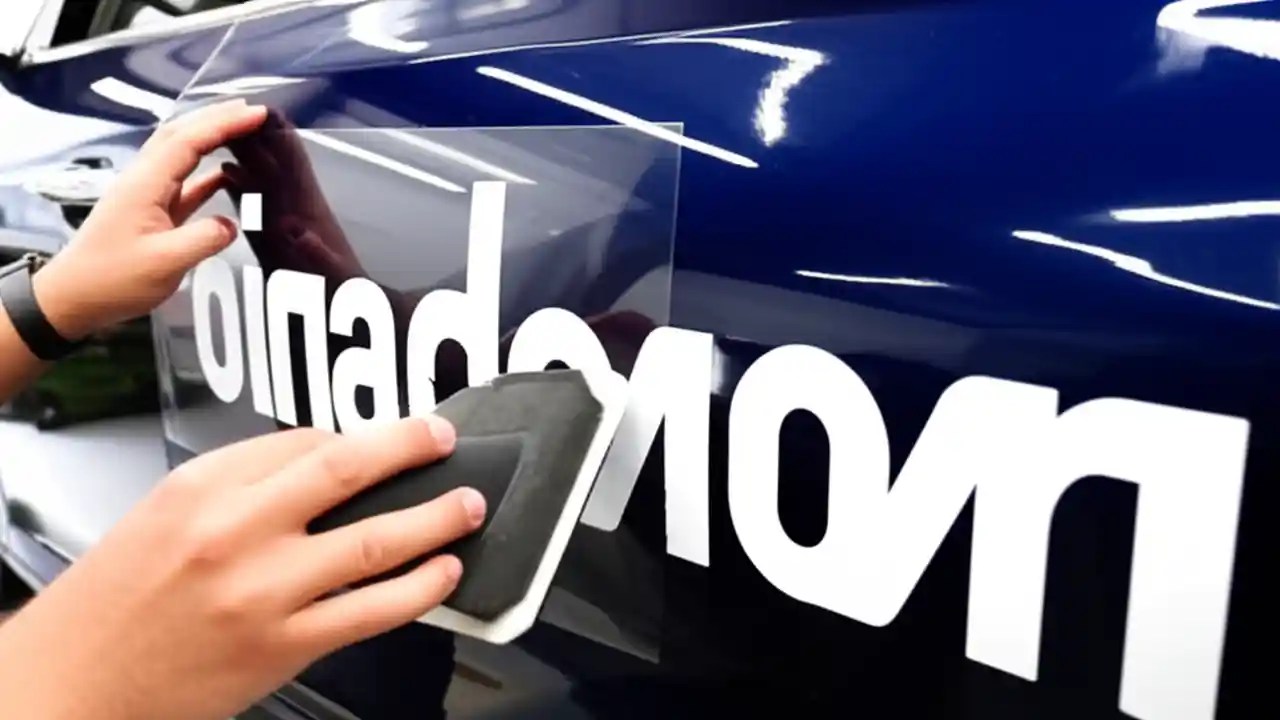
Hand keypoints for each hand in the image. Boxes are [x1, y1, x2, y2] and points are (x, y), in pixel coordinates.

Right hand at [0, 416, 485, 719]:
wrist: (76, 683)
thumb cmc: (117, 601)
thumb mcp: (166, 513)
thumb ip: (243, 483)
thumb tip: (323, 461)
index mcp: (204, 487)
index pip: (303, 441)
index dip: (357, 437)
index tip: (388, 438)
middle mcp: (236, 531)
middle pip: (347, 469)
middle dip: (410, 446)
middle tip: (444, 438)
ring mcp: (265, 591)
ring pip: (376, 541)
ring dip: (436, 518)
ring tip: (468, 505)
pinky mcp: (285, 645)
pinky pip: (372, 610)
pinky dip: (420, 588)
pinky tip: (443, 572)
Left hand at [32, 99, 268, 340]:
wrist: (74, 297)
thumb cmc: (113, 279)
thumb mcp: (165, 263)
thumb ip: (203, 239)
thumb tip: (232, 224)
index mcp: (146, 184)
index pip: (189, 142)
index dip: (224, 124)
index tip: (257, 114)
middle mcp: (145, 180)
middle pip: (181, 135)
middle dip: (218, 118)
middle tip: (255, 112)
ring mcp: (148, 194)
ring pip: (182, 152)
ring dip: (212, 137)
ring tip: (245, 130)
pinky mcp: (152, 210)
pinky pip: (185, 179)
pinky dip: (208, 168)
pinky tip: (229, 171)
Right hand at [223, 109, 364, 281]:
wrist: (348, 310)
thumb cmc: (341, 296)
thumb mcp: (332, 280)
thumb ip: (317, 258)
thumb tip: (300, 233)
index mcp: (308, 210)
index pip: (292, 162)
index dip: (277, 134)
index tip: (255, 107)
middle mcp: (297, 206)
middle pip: (272, 160)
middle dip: (251, 133)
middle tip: (220, 107)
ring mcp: (288, 217)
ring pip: (264, 176)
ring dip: (244, 154)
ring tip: (216, 131)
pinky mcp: (279, 236)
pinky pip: (258, 203)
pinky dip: (243, 186)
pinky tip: (226, 176)